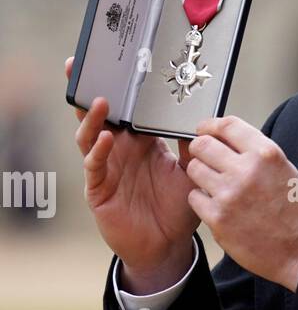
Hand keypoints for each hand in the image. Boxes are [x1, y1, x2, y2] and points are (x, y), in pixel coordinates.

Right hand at [67, 56, 198, 291]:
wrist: (167, 246)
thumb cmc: (177, 209)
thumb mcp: (191, 172)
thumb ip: (193, 147)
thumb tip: (202, 119)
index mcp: (140, 142)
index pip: (126, 109)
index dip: (120, 88)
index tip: (117, 63)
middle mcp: (119, 151)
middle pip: (99, 115)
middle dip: (89, 91)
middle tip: (82, 66)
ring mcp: (105, 168)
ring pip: (89, 136)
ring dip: (92, 118)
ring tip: (101, 101)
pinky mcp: (98, 189)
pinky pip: (94, 166)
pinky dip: (98, 151)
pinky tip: (107, 139)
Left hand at [185, 116, 297, 289]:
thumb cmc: (293, 210)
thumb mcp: (283, 168)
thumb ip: (254, 151)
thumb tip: (224, 138)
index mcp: (265, 154)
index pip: (227, 125)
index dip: (210, 125)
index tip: (204, 130)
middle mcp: (246, 171)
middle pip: (202, 144)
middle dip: (201, 150)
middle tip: (205, 159)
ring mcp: (229, 195)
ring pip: (194, 169)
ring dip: (201, 175)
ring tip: (216, 186)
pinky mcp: (217, 218)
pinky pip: (194, 197)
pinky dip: (203, 201)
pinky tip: (219, 206)